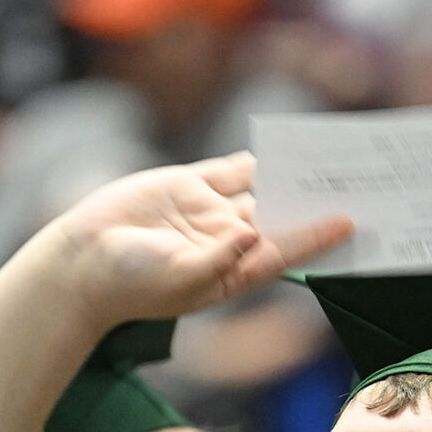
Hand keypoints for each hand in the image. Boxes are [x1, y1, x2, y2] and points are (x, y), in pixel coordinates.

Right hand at [46, 152, 351, 324]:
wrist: (82, 261)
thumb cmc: (130, 283)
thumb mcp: (178, 278)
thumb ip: (217, 260)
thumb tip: (250, 236)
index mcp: (230, 273)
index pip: (283, 252)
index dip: (316, 237)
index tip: (349, 222)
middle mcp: (225, 242)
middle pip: (278, 217)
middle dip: (309, 201)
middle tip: (349, 180)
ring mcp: (207, 212)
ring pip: (258, 190)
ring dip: (287, 177)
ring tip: (322, 159)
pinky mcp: (186, 186)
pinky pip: (229, 170)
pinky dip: (254, 160)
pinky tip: (280, 148)